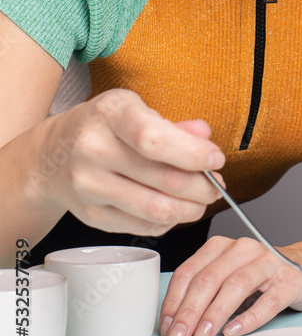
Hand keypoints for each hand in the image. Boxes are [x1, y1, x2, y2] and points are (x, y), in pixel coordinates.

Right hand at [33, 89, 224, 235]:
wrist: (51, 155)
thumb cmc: (101, 127)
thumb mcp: (134, 110)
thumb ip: (173, 125)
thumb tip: (204, 137)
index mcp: (109, 114)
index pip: (154, 139)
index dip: (192, 153)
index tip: (215, 159)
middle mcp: (93, 149)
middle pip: (162, 179)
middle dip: (202, 187)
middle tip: (216, 185)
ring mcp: (89, 185)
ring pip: (155, 209)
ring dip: (190, 209)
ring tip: (202, 201)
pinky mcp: (91, 215)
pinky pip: (142, 225)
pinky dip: (168, 221)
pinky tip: (175, 210)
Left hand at [159, 234, 301, 335]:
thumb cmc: (259, 278)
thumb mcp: (227, 277)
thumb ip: (205, 292)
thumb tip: (175, 323)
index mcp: (221, 247)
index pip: (190, 271)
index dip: (175, 301)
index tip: (167, 327)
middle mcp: (243, 249)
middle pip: (209, 278)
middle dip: (190, 310)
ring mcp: (269, 262)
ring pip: (236, 285)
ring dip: (215, 313)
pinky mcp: (290, 280)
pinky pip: (268, 300)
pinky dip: (249, 317)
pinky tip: (234, 331)